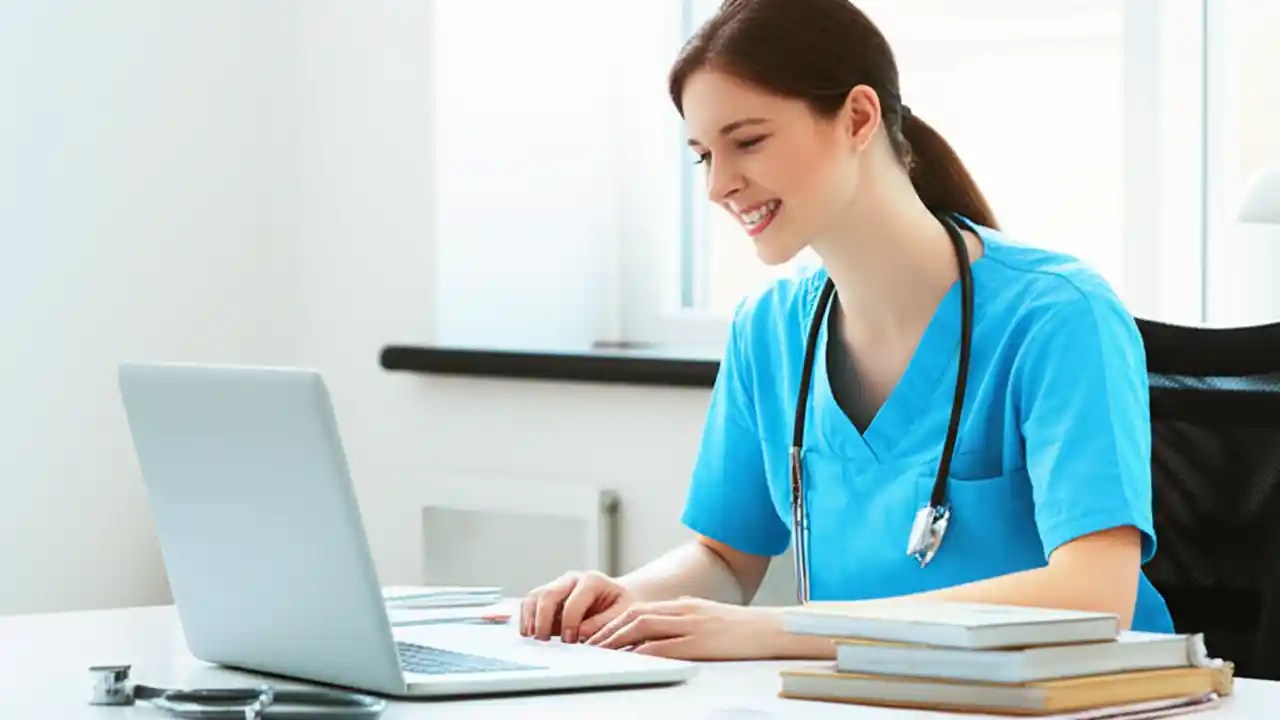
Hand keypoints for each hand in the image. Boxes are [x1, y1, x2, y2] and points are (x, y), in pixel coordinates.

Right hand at [519, 571, 633, 643]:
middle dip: (543, 619)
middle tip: (544, 641)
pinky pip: (530, 604)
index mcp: (592, 581)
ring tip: (531, 638)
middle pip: (548, 594)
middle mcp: (571, 580)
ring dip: (530, 618)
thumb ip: (603, 623)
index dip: (569, 623)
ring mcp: (558, 587)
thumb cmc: (622, 606)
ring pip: (534, 596)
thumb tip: (581, 634)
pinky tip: (529, 634)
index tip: (570, 641)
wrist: (619, 599)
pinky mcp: (548, 598)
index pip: (574, 601)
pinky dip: (527, 618)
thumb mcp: (622, 614)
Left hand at [584, 597, 784, 659]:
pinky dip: (643, 651)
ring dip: (618, 640)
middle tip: (591, 645)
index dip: (614, 621)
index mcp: (683, 605)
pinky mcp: (700, 643)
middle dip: (609, 630)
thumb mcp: (706, 617)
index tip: (598, 634)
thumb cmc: (741, 628)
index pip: (639, 609)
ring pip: (644, 628)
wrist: (770, 629)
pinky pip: (665, 646)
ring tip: (602, 653)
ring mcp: (691, 626)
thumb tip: (659, 631)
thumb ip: (682, 620)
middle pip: (635, 616)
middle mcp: (683, 611)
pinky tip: (631, 659)